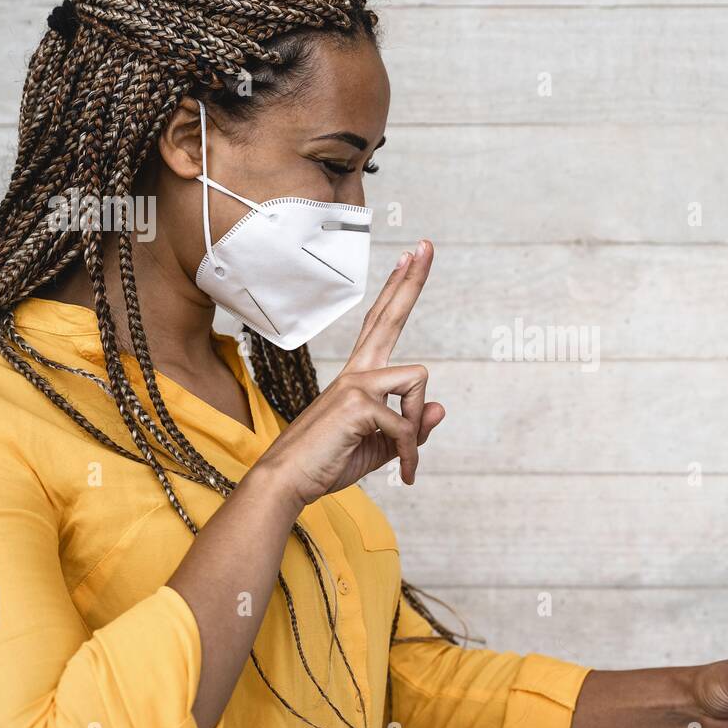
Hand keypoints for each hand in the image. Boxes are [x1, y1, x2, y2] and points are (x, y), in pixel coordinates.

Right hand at [255, 240, 444, 506]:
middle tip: (426, 244)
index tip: (410, 257)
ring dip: (418, 427)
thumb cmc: (327, 464)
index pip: (381, 323)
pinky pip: (408, 425)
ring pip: (418, 379)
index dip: (398, 291)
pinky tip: (404, 474)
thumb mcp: (379, 447)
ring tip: (405, 459)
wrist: (287, 482)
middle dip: (411, 282)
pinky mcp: (358, 404)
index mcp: (359, 377)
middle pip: (388, 316)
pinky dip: (411, 453)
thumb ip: (410, 429)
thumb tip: (440, 407)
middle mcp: (357, 372)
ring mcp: (356, 384)